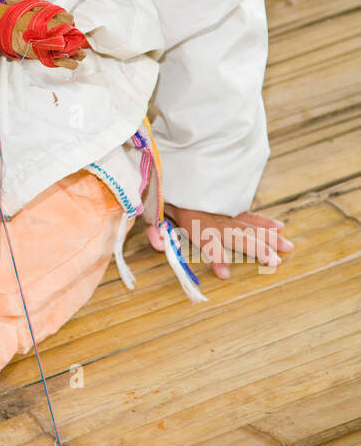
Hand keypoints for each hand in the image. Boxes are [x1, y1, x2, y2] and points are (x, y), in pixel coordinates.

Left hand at [157, 205, 294, 280]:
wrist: (177, 171)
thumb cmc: (167, 198)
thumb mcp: (156, 214)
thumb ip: (157, 231)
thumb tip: (158, 245)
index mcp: (196, 222)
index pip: (207, 241)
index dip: (216, 257)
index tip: (224, 274)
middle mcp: (215, 219)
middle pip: (240, 235)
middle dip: (258, 249)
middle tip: (275, 263)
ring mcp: (226, 212)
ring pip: (252, 227)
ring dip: (270, 238)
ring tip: (288, 249)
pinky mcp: (231, 207)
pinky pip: (251, 215)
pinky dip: (266, 222)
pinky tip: (280, 228)